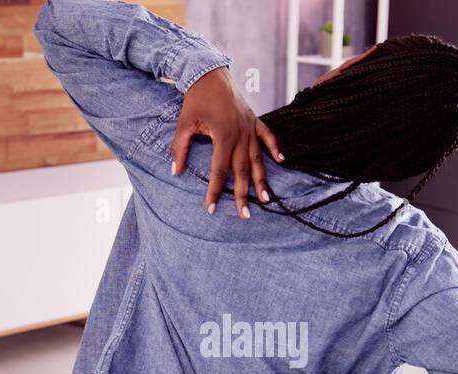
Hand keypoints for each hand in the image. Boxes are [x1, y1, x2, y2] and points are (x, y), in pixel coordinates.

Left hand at [171, 67, 283, 219]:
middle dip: (242, 195)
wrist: (210, 73)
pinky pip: (268, 136)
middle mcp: (240, 134)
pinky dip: (275, 148)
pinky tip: (282, 161)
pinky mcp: (255, 120)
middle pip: (242, 170)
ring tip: (266, 199)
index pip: (219, 171)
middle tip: (245, 216)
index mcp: (222, 135)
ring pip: (257, 159)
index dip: (214, 191)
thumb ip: (179, 148)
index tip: (211, 209)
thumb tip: (175, 172)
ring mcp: (250, 127)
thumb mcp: (183, 124)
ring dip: (262, 180)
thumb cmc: (195, 99)